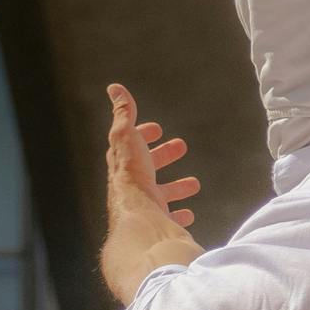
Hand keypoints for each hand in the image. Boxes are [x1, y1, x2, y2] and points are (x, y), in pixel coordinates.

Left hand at [105, 83, 201, 231]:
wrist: (139, 213)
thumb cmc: (133, 174)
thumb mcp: (127, 136)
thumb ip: (124, 113)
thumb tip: (114, 88)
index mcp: (124, 163)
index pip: (130, 144)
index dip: (142, 133)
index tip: (157, 129)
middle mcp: (132, 185)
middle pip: (148, 168)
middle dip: (163, 156)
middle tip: (181, 146)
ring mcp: (145, 204)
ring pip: (162, 194)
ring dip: (176, 187)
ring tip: (194, 183)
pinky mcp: (157, 221)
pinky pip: (169, 218)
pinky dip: (179, 214)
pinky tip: (188, 213)